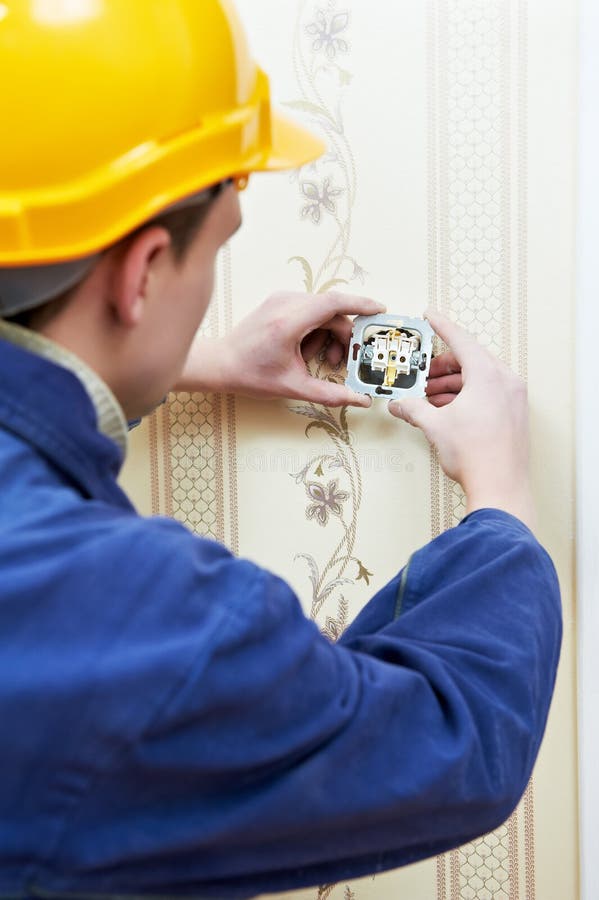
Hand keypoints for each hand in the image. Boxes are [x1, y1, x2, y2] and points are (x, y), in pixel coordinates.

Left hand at [176, 291, 385, 406]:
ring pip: (322, 311)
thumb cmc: (251, 375)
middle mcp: (286, 304)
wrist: (220, 364)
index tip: (381, 311)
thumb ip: (330, 394)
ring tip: (317, 361)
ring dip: (328, 335)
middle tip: (341, 364)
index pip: (335, 303)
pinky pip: (310, 310)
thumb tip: (360, 400)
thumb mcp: (293, 388)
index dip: (362, 304)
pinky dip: (316, 329)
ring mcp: (281, 299)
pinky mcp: (279, 301)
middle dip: (343, 337)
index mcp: (289, 322)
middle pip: (332, 312)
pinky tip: (305, 351)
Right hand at [388, 308, 534, 528]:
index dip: (442, 326)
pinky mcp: (515, 414)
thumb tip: (398, 405)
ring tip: (430, 395)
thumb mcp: (435, 426)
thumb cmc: (474, 454)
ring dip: (453, 383)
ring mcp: (514, 398)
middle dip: (443, 365)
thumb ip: (413, 409)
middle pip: (471, 360)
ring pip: (479, 378)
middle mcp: (505, 381)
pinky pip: (489, 393)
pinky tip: (447, 409)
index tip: (430, 316)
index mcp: (488, 375)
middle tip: (423, 371)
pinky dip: (467, 395)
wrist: (500, 487)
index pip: (461, 341)